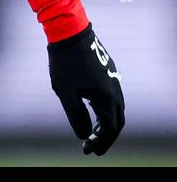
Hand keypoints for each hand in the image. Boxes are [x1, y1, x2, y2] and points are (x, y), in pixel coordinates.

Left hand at [47, 22, 124, 155]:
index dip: (100, 142)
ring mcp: (113, 79)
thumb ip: (76, 116)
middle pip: (117, 120)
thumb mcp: (66, 92)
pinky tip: (92, 111)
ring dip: (106, 123)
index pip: (109, 128)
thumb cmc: (65, 61)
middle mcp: (115, 88)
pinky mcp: (107, 71)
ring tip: (93, 134)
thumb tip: (84, 135)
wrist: (68, 31)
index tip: (87, 150)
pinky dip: (105, 109)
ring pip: (115, 108)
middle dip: (106, 137)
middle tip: (93, 148)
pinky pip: (111, 96)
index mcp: (108, 96)